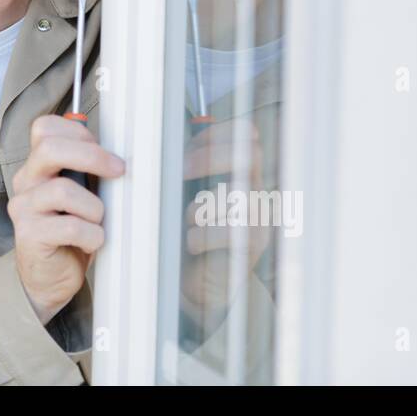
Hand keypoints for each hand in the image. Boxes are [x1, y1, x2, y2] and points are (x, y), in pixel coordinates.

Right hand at [10, 115, 125, 324]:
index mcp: (37, 166)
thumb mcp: (79, 195)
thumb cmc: (70, 233)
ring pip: (64, 190)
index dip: (77, 133)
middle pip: (50, 149)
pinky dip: (91, 236)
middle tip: (118, 171)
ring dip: (94, 208)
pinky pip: (71, 227)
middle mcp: (25, 182)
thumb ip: (86, 171)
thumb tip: (117, 153)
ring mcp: (23, 208)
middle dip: (92, 157)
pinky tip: (89, 243)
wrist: (48, 278)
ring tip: (96, 224)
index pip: (44, 128)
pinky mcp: (29, 235)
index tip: (103, 151)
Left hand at [179, 116, 272, 330]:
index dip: (215, 134)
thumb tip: (157, 140)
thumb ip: (184, 166)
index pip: (244, 134)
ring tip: (188, 222)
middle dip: (209, 159)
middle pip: (248, 156)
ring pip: (237, 196)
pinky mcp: (252, 246)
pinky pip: (231, 232)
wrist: (199, 281)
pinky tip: (192, 244)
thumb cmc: (188, 230)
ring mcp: (259, 218)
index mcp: (240, 171)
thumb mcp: (186, 192)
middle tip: (182, 172)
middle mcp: (256, 190)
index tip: (185, 149)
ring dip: (201, 208)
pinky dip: (203, 237)